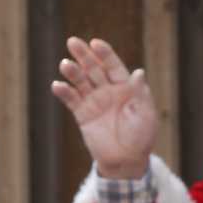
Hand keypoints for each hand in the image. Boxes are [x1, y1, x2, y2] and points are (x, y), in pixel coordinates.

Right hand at [51, 36, 156, 178]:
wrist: (126, 160)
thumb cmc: (141, 137)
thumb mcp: (145, 114)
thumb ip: (140, 93)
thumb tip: (139, 72)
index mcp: (125, 87)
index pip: (113, 66)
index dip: (104, 54)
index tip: (95, 43)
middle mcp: (108, 91)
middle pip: (93, 68)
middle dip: (83, 55)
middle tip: (72, 42)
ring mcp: (94, 101)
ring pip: (80, 81)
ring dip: (72, 72)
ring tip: (65, 64)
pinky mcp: (82, 114)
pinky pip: (71, 100)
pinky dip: (64, 92)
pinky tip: (57, 85)